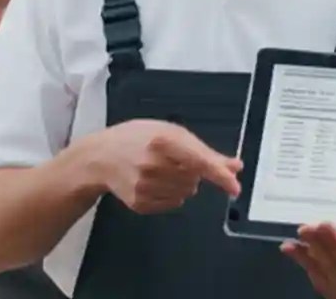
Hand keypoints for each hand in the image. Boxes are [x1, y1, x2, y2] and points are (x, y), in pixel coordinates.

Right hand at [93, 119, 242, 213]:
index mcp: (162, 140)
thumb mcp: (169, 132)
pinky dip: (170, 194)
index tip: (234, 186)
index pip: (198, 160)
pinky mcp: (140, 203)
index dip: (218, 174)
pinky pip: (173, 204)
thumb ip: (205, 151)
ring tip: (160, 169)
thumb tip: (235, 166)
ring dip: (182, 184)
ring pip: (186, 193)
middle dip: (192, 171)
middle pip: (195, 179)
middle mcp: (152, 165)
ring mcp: (145, 186)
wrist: (100, 157)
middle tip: (172, 159)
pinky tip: (153, 182)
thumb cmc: (136, 139)